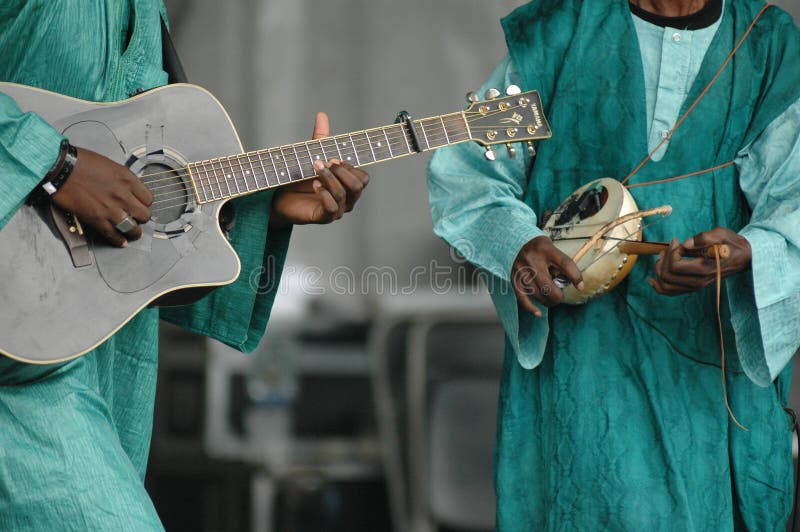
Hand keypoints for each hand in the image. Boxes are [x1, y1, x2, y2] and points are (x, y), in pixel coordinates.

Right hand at [51, 147, 152, 246]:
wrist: (60, 168)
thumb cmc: (80, 162)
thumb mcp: (110, 165)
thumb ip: (122, 179)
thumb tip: (127, 189)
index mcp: (128, 180)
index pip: (148, 199)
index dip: (144, 204)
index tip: (140, 205)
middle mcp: (123, 195)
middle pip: (144, 215)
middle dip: (141, 218)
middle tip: (137, 219)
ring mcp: (111, 209)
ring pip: (132, 228)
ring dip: (134, 232)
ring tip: (133, 233)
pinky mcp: (98, 219)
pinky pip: (113, 235)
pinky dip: (118, 240)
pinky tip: (121, 242)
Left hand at [269, 112, 368, 227]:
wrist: (280, 198)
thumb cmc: (299, 179)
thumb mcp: (311, 155)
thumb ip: (320, 139)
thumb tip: (322, 115)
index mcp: (348, 185)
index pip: (363, 177)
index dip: (350, 166)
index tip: (333, 157)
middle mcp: (347, 199)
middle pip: (359, 186)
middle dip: (342, 171)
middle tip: (324, 162)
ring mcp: (337, 210)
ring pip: (344, 194)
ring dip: (329, 179)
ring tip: (315, 169)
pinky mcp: (324, 218)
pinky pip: (332, 208)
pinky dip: (324, 195)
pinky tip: (314, 185)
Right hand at [511, 235, 583, 316]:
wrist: (515, 243)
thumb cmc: (538, 248)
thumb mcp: (551, 248)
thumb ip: (560, 264)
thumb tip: (569, 282)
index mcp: (545, 249)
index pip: (565, 264)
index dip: (575, 277)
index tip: (580, 287)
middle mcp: (532, 260)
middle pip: (549, 286)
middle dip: (558, 296)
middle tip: (561, 297)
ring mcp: (522, 271)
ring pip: (538, 294)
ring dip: (548, 302)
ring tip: (552, 300)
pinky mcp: (514, 279)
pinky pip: (522, 298)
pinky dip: (531, 308)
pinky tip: (538, 313)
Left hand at [648, 227, 751, 295]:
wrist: (743, 257)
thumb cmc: (731, 244)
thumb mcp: (721, 234)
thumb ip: (704, 238)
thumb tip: (685, 244)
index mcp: (704, 269)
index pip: (675, 266)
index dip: (670, 252)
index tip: (677, 241)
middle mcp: (698, 282)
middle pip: (667, 276)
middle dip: (662, 260)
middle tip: (668, 247)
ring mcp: (695, 286)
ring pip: (666, 286)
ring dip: (658, 271)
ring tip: (661, 258)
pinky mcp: (693, 287)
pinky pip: (671, 292)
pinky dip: (659, 287)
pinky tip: (652, 280)